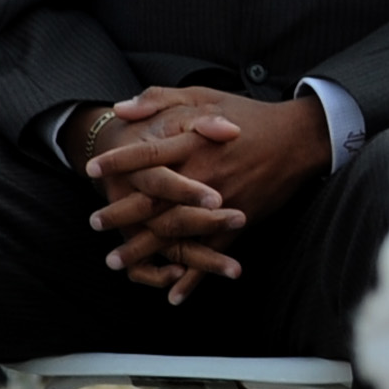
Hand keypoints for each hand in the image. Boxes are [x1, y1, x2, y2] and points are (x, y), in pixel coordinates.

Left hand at [85, 87, 331, 301]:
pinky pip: (212, 253)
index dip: (117, 162)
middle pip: (154, 201)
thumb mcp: (204, 95)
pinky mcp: (239, 223)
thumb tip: (121, 108)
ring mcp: (221, 204)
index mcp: (194, 143)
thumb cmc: (249, 115)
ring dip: (144, 250)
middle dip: (120, 213)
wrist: (297, 139)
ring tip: (116, 260)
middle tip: (94, 222)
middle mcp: (204, 176)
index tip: (90, 169)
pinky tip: (173, 294)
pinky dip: (193, 276)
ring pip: (176, 232)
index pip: (147, 155)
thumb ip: (161, 99)